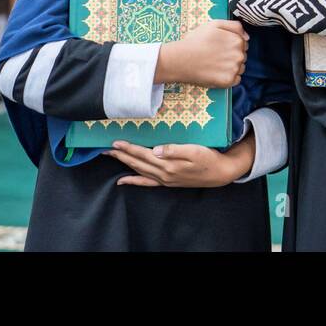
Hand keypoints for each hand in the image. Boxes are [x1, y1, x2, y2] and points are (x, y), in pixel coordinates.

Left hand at [106, 138, 253, 187]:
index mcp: (168, 164)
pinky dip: (133, 180)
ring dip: (125, 164)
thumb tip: (155, 149)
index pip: (143, 155)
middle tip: (106, 149)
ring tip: (113, 157)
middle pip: (137, 163)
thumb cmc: (209, 159)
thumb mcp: (195, 151)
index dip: (128, 148)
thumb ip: (174, 150)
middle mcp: (163, 174)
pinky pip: (146, 182)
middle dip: (121, 156)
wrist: (220, 173)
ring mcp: (164, 179)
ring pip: (139, 171)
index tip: (115, 142)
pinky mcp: (168, 181)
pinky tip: (123, 180)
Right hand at [156, 19, 247, 87]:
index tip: (220, 47)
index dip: (231, 45)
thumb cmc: (196, 40)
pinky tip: (216, 73)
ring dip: (231, 67)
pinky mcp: (228, 81)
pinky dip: (228, 78)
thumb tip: (247, 37)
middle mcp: (239, 55)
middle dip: (232, 56)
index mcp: (237, 41)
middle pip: (242, 56)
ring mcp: (234, 69)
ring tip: (215, 65)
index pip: (243, 44)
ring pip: (240, 68)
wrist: (181, 59)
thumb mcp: (215, 24)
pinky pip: (236, 80)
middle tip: (216, 56)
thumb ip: (235, 26)